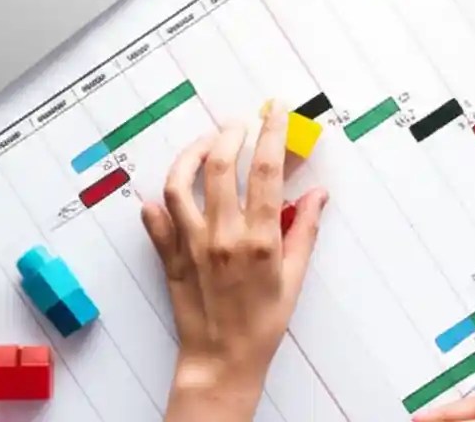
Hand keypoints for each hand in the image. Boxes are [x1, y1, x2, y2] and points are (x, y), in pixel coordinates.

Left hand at [142, 102, 328, 421]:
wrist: (222, 360)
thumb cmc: (262, 324)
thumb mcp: (294, 277)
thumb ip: (305, 230)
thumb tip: (318, 194)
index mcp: (260, 239)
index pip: (267, 171)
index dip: (272, 134)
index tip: (276, 113)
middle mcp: (223, 236)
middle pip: (222, 167)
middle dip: (232, 133)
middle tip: (240, 122)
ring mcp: (192, 245)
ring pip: (180, 184)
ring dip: (191, 155)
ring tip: (205, 144)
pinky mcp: (171, 258)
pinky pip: (155, 220)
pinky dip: (157, 200)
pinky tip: (168, 191)